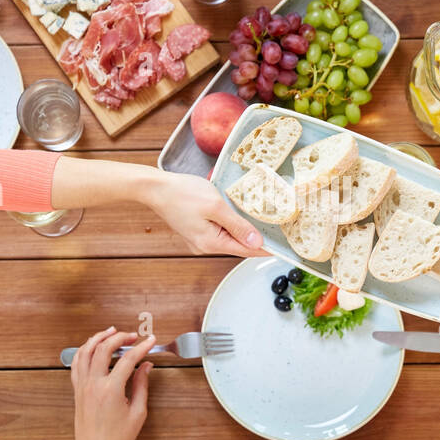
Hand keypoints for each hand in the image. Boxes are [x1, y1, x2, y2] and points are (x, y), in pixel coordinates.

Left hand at [69, 327, 154, 439]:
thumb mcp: (138, 413)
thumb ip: (142, 385)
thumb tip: (145, 366)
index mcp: (110, 390)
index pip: (128, 359)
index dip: (142, 347)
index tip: (151, 341)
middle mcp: (93, 384)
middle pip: (104, 348)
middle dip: (120, 337)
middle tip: (133, 336)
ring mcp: (82, 386)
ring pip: (86, 351)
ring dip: (99, 338)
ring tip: (111, 332)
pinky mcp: (77, 391)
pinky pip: (77, 363)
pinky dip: (84, 350)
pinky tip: (93, 347)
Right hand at [144, 171, 267, 257]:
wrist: (155, 188)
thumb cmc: (183, 193)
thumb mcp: (216, 206)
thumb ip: (238, 225)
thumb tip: (256, 242)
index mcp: (211, 243)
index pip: (247, 251)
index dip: (266, 248)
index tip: (283, 247)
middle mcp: (204, 246)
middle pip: (239, 246)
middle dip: (256, 238)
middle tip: (276, 228)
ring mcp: (199, 240)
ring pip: (229, 238)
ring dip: (242, 230)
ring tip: (260, 220)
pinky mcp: (195, 231)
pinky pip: (219, 231)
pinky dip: (230, 225)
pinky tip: (237, 215)